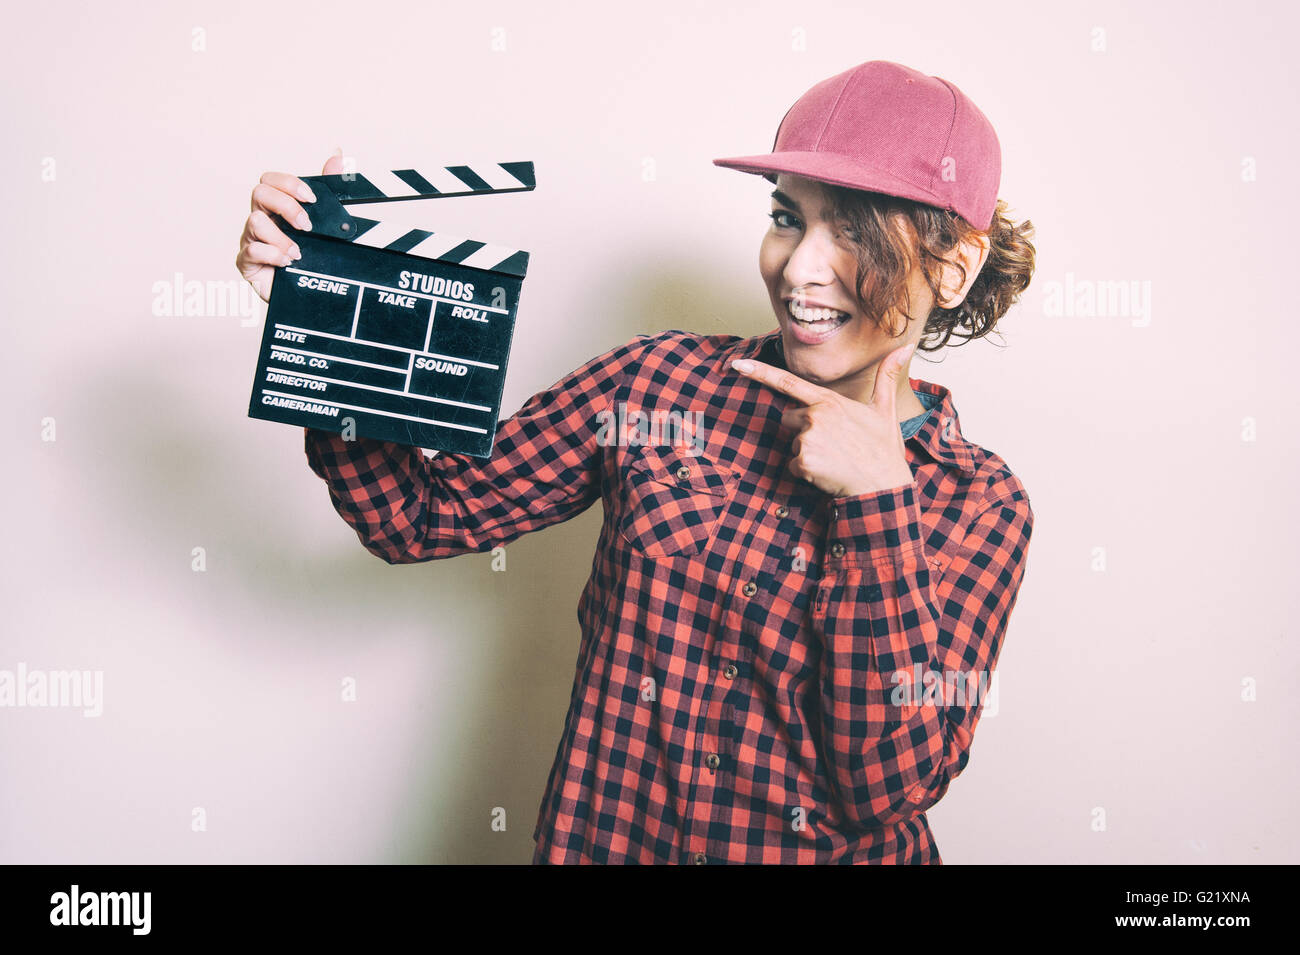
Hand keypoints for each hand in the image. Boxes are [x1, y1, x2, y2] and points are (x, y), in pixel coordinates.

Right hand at [235, 149, 343, 302]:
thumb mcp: (326, 223)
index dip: (289, 184)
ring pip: (255, 222)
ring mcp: (251, 240)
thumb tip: (337, 156)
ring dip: (281, 237)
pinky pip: (251, 251)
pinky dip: (273, 255)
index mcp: (276, 207)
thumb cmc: (312, 256)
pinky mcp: (247, 263)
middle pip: (259, 193)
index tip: (311, 198)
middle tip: (307, 226)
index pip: (270, 180)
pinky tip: (287, 263)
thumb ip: (329, 190)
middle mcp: (261, 219)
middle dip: (286, 206)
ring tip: (298, 252)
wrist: (308, 293)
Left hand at [730, 342, 917, 497]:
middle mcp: (816, 415)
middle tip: (834, 443)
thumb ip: (886, 376)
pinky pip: (794, 465)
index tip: (737, 365)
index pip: (788, 382)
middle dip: (804, 430)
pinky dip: (807, 472)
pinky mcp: (804, 461)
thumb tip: (906, 347)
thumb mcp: (885, 409)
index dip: (760, 372)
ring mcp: (808, 438)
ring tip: (835, 458)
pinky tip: (828, 472)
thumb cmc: (883, 449)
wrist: (883, 485)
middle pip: (789, 419)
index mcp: (829, 401)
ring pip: (793, 444)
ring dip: (808, 452)